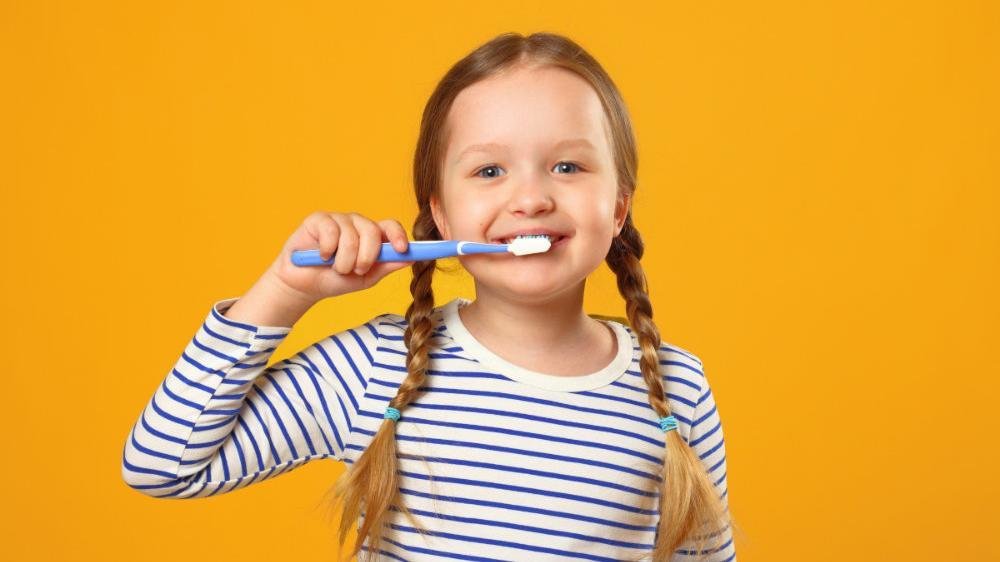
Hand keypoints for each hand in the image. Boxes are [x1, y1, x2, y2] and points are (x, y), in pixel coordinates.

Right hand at [266, 211, 410, 302]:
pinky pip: (331, 231)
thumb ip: (386, 267)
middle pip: (372, 231)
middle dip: (367, 256)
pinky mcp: (318, 220)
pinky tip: (321, 256)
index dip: (398, 235)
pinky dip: (327, 250)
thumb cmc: (335, 280)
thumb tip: (410, 259)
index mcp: (371, 237)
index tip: (402, 250)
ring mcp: (338, 220)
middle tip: (357, 270)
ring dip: (344, 260)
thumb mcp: (366, 278)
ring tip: (335, 267)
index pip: (390, 226)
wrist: (305, 286)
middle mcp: (357, 224)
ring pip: (351, 235)